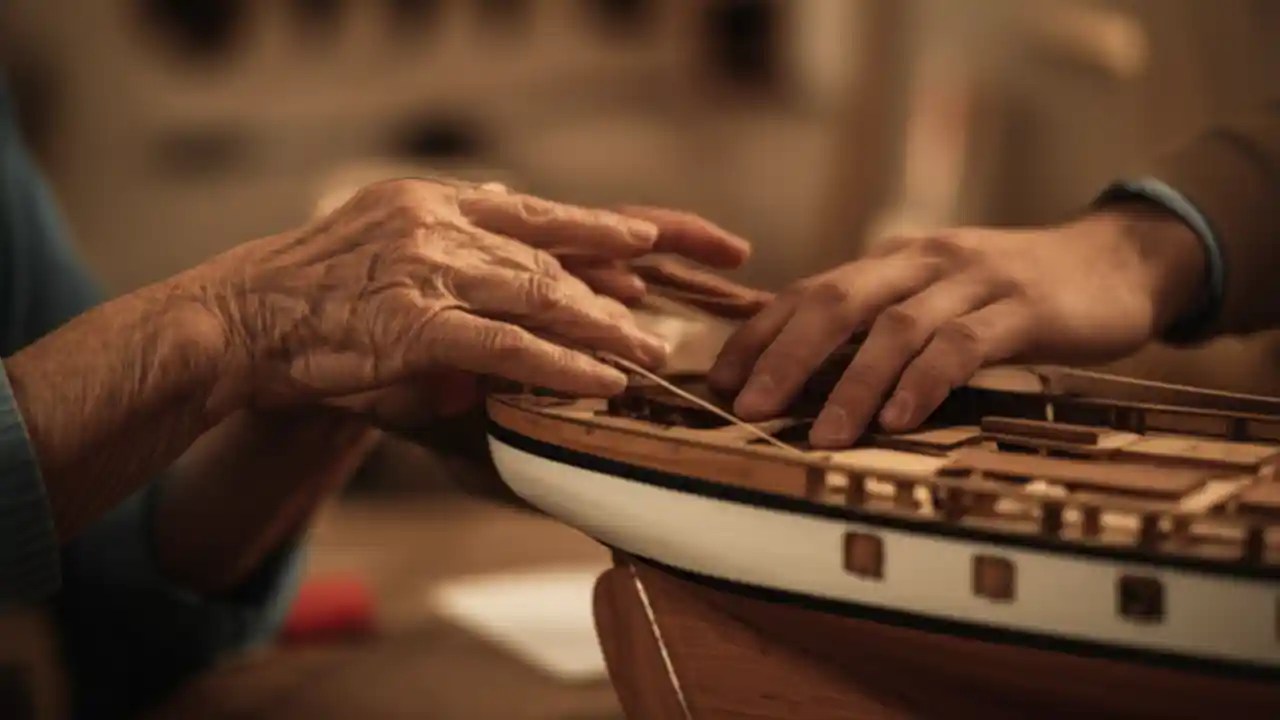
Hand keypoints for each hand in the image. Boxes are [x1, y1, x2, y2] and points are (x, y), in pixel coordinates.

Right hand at [199, 179, 731, 408]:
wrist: (234, 321)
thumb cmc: (309, 293)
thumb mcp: (381, 239)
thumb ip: (450, 233)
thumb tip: (507, 213)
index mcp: (432, 200)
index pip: (533, 210)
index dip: (595, 227)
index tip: (645, 239)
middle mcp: (437, 223)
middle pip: (549, 253)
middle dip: (613, 282)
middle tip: (660, 309)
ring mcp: (428, 270)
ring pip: (539, 296)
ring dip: (601, 327)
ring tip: (648, 350)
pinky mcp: (417, 325)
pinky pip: (510, 348)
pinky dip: (562, 366)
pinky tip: (603, 380)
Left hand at [709, 205, 1206, 446]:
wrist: (1120, 261)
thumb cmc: (1014, 295)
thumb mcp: (938, 298)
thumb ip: (882, 323)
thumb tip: (806, 376)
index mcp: (893, 260)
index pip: (807, 290)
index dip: (759, 334)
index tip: (718, 382)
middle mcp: (923, 260)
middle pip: (836, 300)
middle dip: (784, 355)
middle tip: (747, 408)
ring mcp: (974, 279)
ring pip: (896, 327)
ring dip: (852, 384)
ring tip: (822, 437)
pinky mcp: (1024, 308)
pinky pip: (962, 344)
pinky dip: (925, 382)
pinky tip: (899, 420)